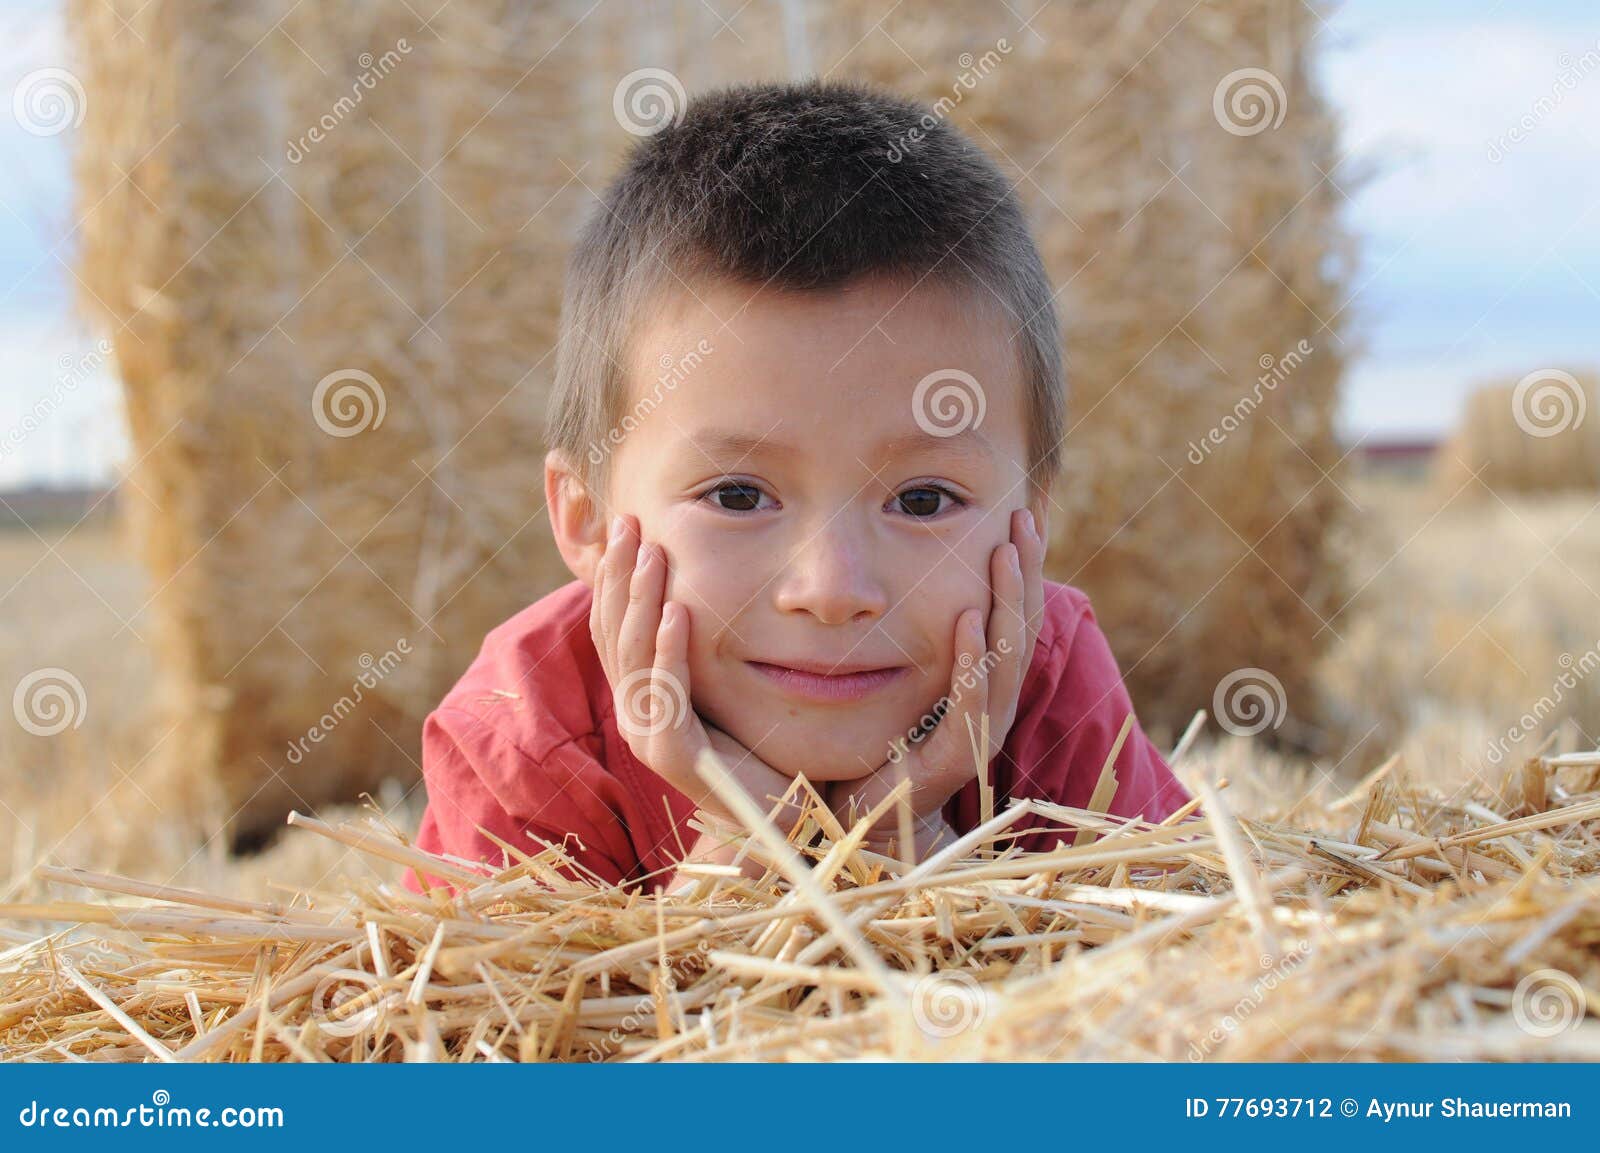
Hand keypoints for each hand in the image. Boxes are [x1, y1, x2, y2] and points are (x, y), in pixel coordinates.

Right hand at [590, 512, 801, 832]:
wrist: (781, 820)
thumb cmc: (761, 747)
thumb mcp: (729, 683)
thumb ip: (711, 644)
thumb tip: (711, 583)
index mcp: (643, 693)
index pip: (615, 623)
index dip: (616, 573)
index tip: (627, 523)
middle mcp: (637, 713)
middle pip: (614, 631)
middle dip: (620, 573)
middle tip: (629, 523)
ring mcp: (651, 736)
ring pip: (633, 656)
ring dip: (642, 599)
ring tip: (652, 553)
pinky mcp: (676, 758)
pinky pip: (666, 695)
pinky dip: (670, 650)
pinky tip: (679, 610)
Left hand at [827, 507, 1044, 849]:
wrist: (853, 821)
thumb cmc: (871, 744)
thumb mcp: (898, 675)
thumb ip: (909, 633)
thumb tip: (904, 572)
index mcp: (983, 684)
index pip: (1013, 618)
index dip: (1023, 570)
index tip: (1021, 518)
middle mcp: (990, 707)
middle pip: (1022, 630)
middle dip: (1025, 573)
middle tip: (1023, 519)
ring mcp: (975, 735)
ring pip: (1006, 661)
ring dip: (1007, 604)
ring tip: (1005, 553)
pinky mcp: (950, 762)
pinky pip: (969, 706)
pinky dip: (971, 662)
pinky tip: (965, 621)